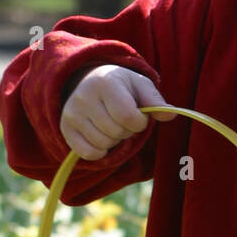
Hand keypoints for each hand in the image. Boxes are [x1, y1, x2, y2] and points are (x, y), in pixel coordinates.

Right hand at [60, 64, 175, 158]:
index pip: (128, 117)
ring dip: (114, 140)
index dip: (139, 122)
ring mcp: (71, 113)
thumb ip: (156, 101)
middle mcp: (84, 96)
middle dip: (126, 130)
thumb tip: (170, 116)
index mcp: (105, 82)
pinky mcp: (65, 130)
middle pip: (116, 132)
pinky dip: (100, 150)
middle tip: (121, 118)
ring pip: (103, 144)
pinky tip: (100, 135)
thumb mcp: (141, 86)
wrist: (90, 82)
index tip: (138, 116)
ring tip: (111, 124)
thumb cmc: (122, 87)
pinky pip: (89, 154)